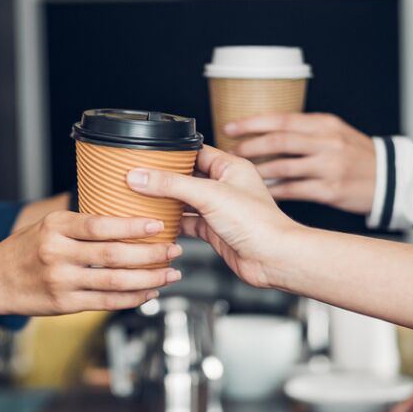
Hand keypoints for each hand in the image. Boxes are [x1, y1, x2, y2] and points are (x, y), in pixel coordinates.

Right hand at [0, 211, 181, 316]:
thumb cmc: (24, 249)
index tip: (157, 225)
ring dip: (148, 278)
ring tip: (170, 273)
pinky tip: (149, 292)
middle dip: (150, 254)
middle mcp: (57, 253)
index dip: (132, 226)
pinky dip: (131, 298)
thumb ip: (80, 224)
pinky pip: (105, 302)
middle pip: (113, 255)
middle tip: (174, 249)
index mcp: (55, 227)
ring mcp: (60, 281)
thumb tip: (125, 216)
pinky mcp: (63, 304)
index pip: (100, 225)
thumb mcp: (47, 225)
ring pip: (114, 281)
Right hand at [125, 145, 301, 288]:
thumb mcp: (209, 195)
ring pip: (185, 201)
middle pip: (187, 177)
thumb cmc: (258, 223)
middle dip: (165, 178)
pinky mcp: (214, 231)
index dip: (172, 153)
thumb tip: (141, 176)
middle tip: (139, 177)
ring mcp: (219, 210)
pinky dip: (173, 223)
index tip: (148, 155)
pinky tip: (157, 223)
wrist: (273, 259)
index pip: (195, 152)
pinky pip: (188, 223)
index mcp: (230, 167)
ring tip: (141, 198)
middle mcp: (225, 186)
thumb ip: (172, 184)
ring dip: (166, 201)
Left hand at [224, 113, 375, 214]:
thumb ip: (305, 130)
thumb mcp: (335, 132)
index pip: (282, 119)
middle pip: (279, 141)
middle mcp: (327, 143)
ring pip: (283, 167)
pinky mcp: (330, 190)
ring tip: (240, 174)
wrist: (392, 178)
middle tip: (229, 153)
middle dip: (249, 146)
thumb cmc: (357, 155)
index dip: (252, 123)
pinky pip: (293, 190)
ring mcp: (329, 167)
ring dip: (257, 170)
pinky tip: (260, 192)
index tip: (230, 127)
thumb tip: (265, 130)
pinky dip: (273, 191)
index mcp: (325, 124)